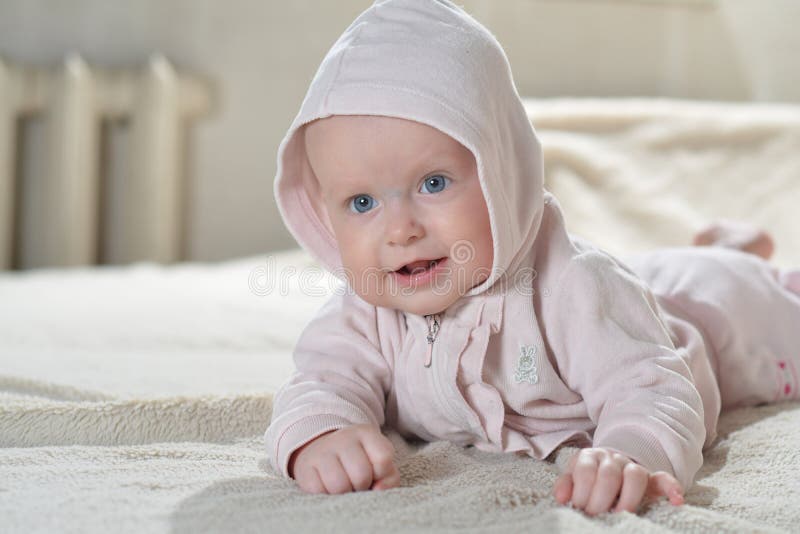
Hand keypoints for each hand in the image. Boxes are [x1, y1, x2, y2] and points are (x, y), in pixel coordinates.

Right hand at [288, 424, 399, 493]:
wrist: (322, 451)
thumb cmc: (358, 463)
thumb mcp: (378, 464)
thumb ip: (389, 478)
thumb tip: (378, 489)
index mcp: (366, 433)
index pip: (383, 458)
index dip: (381, 474)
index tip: (375, 473)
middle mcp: (343, 437)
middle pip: (361, 474)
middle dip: (362, 486)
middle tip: (357, 483)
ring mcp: (321, 451)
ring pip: (339, 486)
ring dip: (344, 494)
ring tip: (344, 487)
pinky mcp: (304, 468)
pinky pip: (319, 491)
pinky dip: (326, 496)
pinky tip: (327, 488)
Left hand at [552, 447, 683, 514]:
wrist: (610, 466)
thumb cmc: (588, 479)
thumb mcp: (573, 478)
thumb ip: (566, 484)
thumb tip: (561, 497)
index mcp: (591, 457)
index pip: (586, 470)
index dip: (581, 490)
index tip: (579, 508)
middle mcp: (613, 459)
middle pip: (609, 474)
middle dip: (600, 498)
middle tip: (595, 515)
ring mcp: (633, 467)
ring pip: (636, 475)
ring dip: (628, 497)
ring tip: (621, 515)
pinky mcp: (652, 479)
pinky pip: (665, 479)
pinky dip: (672, 488)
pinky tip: (677, 501)